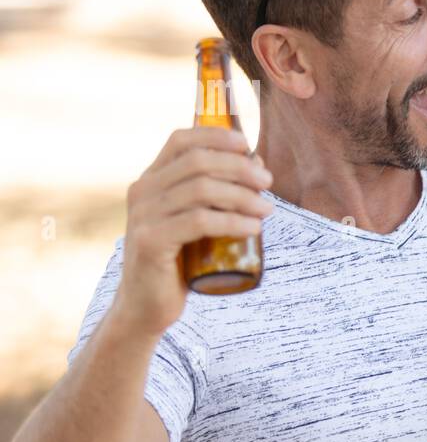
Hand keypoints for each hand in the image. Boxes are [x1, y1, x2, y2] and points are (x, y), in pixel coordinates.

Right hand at [113, 127, 272, 338]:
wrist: (146, 306)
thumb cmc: (179, 262)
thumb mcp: (193, 221)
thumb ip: (214, 196)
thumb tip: (257, 167)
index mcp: (151, 180)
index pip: (180, 140)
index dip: (216, 136)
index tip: (248, 145)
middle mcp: (143, 192)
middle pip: (197, 162)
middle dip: (239, 167)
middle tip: (268, 183)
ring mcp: (144, 216)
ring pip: (201, 190)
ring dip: (242, 196)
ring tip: (267, 210)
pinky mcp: (151, 242)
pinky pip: (199, 221)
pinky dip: (232, 222)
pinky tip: (253, 229)